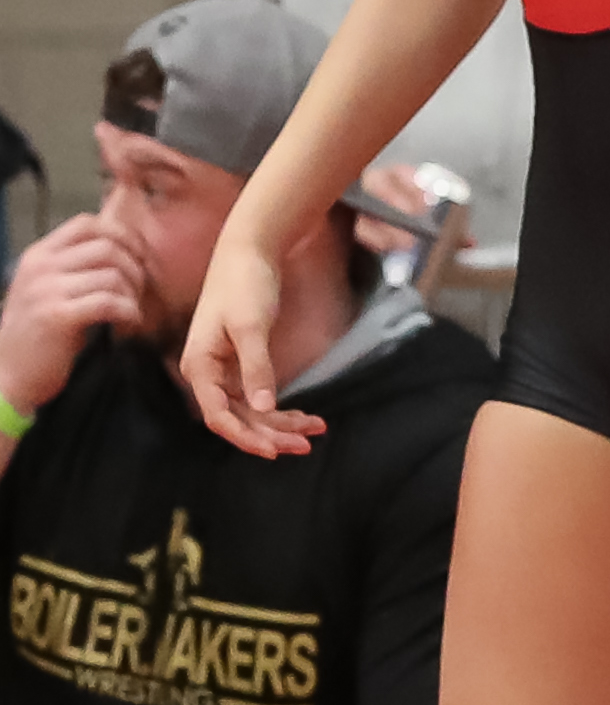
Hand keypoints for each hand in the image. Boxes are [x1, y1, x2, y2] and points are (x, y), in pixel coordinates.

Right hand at [0, 214, 144, 423]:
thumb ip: (75, 266)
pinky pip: (110, 302)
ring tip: (132, 311)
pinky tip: (129, 323)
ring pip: (113, 275)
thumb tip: (126, 250)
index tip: (139, 258)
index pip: (87, 223)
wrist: (10, 373)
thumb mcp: (49, 288)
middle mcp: (40, 267)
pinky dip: (130, 313)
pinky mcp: (57, 317)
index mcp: (38, 255)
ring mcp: (46, 291)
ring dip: (134, 294)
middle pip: (107, 247)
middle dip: (135, 268)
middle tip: (140, 292)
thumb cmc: (40, 332)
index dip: (122, 235)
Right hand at [179, 229, 323, 460]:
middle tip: (307, 445)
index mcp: (199, 366)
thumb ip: (256, 367)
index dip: (245, 437)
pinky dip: (283, 409)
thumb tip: (263, 408)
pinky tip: (309, 418)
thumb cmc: (244, 284)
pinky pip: (259, 396)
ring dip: (282, 425)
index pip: (218, 415)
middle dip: (271, 434)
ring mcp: (224, 370)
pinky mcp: (242, 364)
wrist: (249, 252)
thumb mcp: (251, 326)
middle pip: (238, 418)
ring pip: (251, 411)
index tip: (274, 451)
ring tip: (316, 431)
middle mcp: (207, 373)